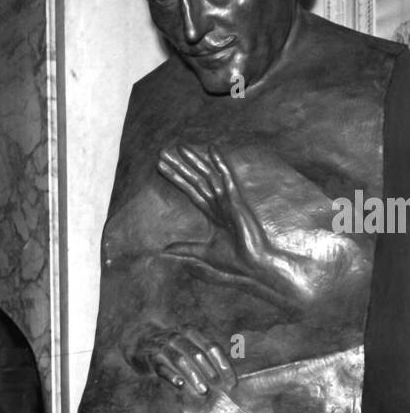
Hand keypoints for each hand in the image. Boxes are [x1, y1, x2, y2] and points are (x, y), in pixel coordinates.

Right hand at [130, 326, 235, 398]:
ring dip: (194, 376)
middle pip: (197, 353)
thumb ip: (205, 356)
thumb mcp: (188, 346)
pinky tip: (181, 385)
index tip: (231, 383)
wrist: (138, 343)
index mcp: (191, 332)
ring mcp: (162, 345)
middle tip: (219, 388)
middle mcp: (177, 336)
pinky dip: (172, 376)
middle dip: (210, 371)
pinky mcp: (149, 357)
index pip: (212, 347)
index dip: (224, 365)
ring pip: (180, 360)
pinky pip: (162, 367)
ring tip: (203, 391)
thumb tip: (227, 379)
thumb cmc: (171, 349)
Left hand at [158, 143, 327, 308]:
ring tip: (179, 147)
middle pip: (195, 180)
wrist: (252, 265)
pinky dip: (220, 163)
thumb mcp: (203, 253)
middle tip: (162, 152)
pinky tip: (212, 148)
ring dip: (194, 160)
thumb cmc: (234, 259)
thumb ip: (185, 248)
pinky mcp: (236, 201)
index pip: (191, 191)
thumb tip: (164, 250)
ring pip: (207, 176)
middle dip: (179, 166)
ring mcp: (228, 200)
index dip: (176, 178)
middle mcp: (219, 203)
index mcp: (212, 212)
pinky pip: (226, 178)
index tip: (160, 166)